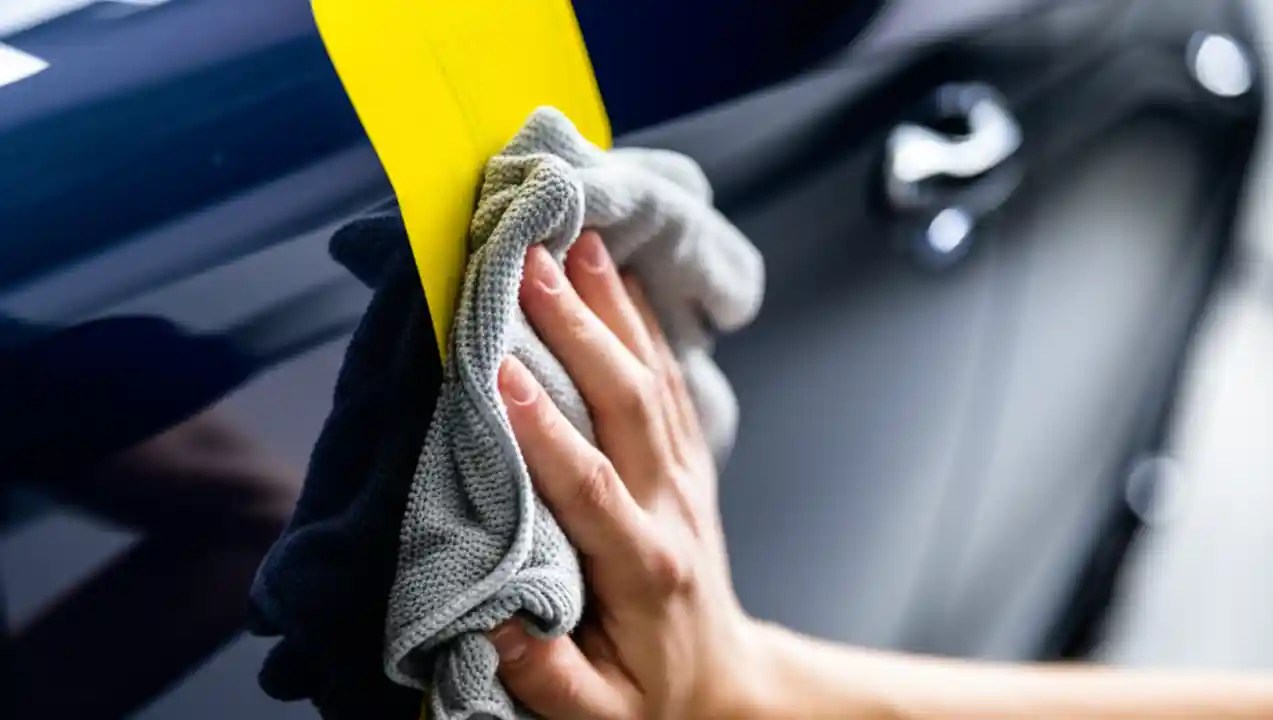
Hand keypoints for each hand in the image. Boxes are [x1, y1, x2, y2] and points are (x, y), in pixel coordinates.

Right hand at [490, 231, 767, 718]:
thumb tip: (492, 626)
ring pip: (653, 375)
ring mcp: (685, 475)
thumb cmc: (650, 696)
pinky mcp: (687, 459)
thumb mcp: (599, 716)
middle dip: (577, 327)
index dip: (544, 431)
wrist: (721, 682)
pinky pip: (670, 378)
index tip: (497, 371)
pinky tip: (619, 273)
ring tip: (577, 239)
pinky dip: (645, 321)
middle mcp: (672, 506)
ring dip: (613, 305)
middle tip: (530, 263)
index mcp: (645, 567)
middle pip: (627, 403)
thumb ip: (548, 676)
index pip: (592, 486)